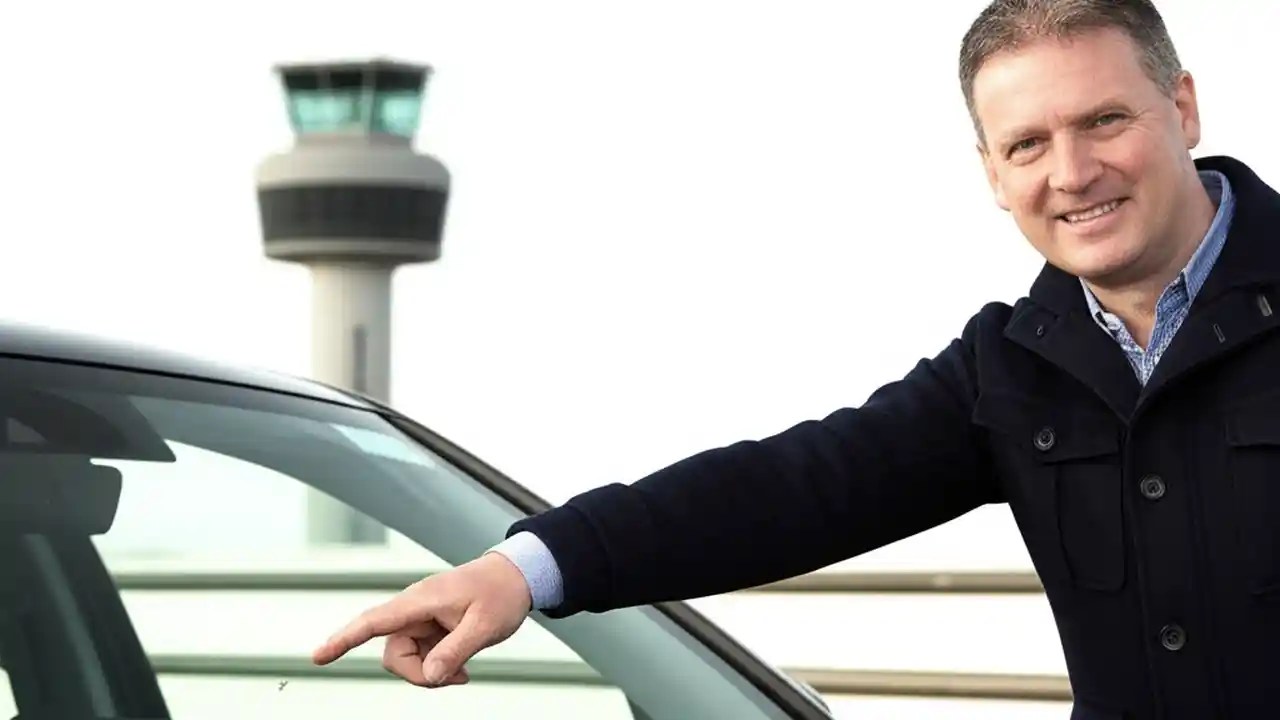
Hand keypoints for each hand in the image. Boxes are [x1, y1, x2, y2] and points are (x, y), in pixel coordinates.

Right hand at [312, 551, 533, 687]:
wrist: (516, 577)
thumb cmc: (501, 593)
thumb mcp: (484, 626)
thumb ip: (455, 650)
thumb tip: (429, 676)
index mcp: (421, 600)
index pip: (374, 621)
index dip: (344, 639)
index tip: (318, 656)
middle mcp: (414, 609)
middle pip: (393, 653)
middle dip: (418, 675)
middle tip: (457, 677)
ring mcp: (420, 620)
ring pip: (406, 659)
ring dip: (430, 673)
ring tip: (463, 671)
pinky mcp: (429, 629)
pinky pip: (421, 658)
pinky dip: (437, 669)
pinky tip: (462, 668)